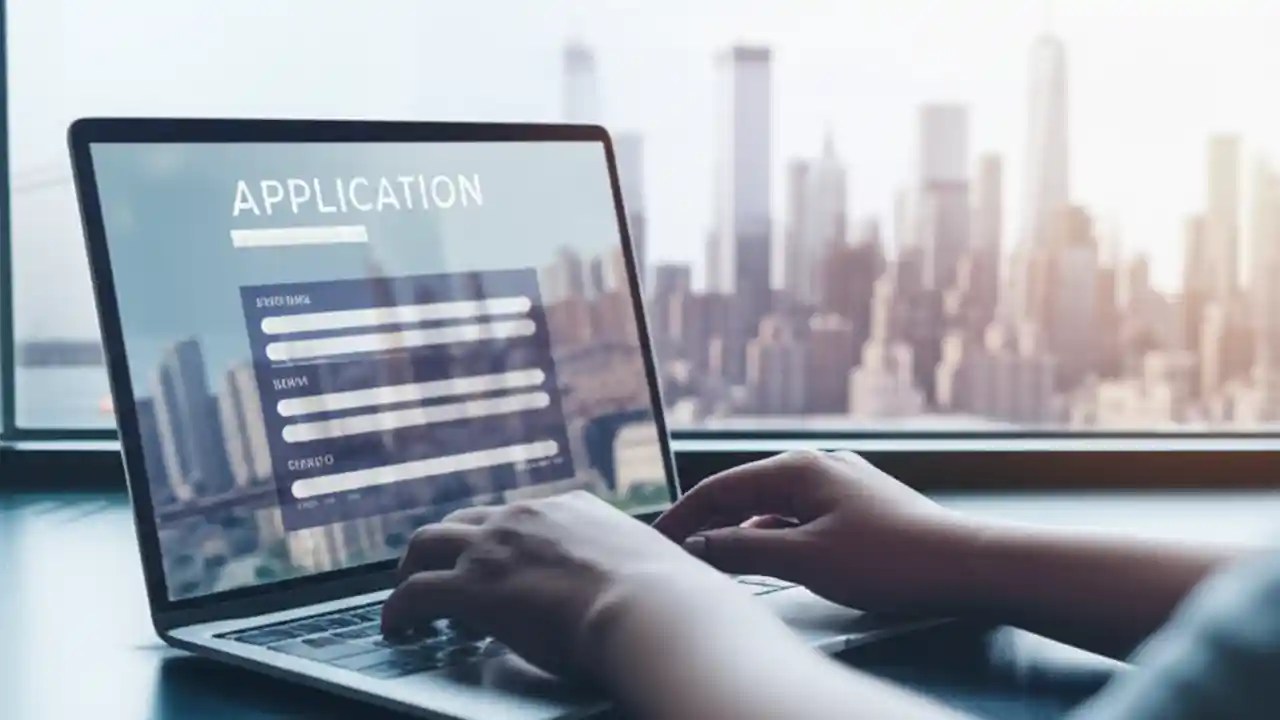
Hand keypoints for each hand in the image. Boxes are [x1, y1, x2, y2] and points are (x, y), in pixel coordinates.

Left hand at [381, 490, 739, 680]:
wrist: (650, 609)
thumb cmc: (668, 599)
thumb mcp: (654, 567)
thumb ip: (637, 571)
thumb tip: (661, 592)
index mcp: (572, 507)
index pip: (521, 515)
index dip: (502, 540)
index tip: (498, 562)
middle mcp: (527, 515)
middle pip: (466, 520)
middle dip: (447, 545)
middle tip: (439, 572)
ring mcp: (496, 546)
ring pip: (427, 542)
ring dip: (410, 568)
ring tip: (404, 596)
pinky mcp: (471, 586)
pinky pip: (414, 592)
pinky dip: (398, 610)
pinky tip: (397, 628)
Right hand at [655, 450, 978, 614]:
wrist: (965, 565)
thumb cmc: (889, 559)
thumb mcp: (806, 559)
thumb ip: (745, 550)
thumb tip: (699, 545)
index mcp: (798, 468)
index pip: (719, 488)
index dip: (682, 517)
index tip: (654, 542)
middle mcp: (816, 466)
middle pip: (743, 492)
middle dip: (707, 521)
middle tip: (674, 551)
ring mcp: (839, 485)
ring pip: (771, 506)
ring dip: (739, 529)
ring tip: (712, 557)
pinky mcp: (857, 507)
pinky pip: (797, 517)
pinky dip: (771, 535)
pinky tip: (766, 557)